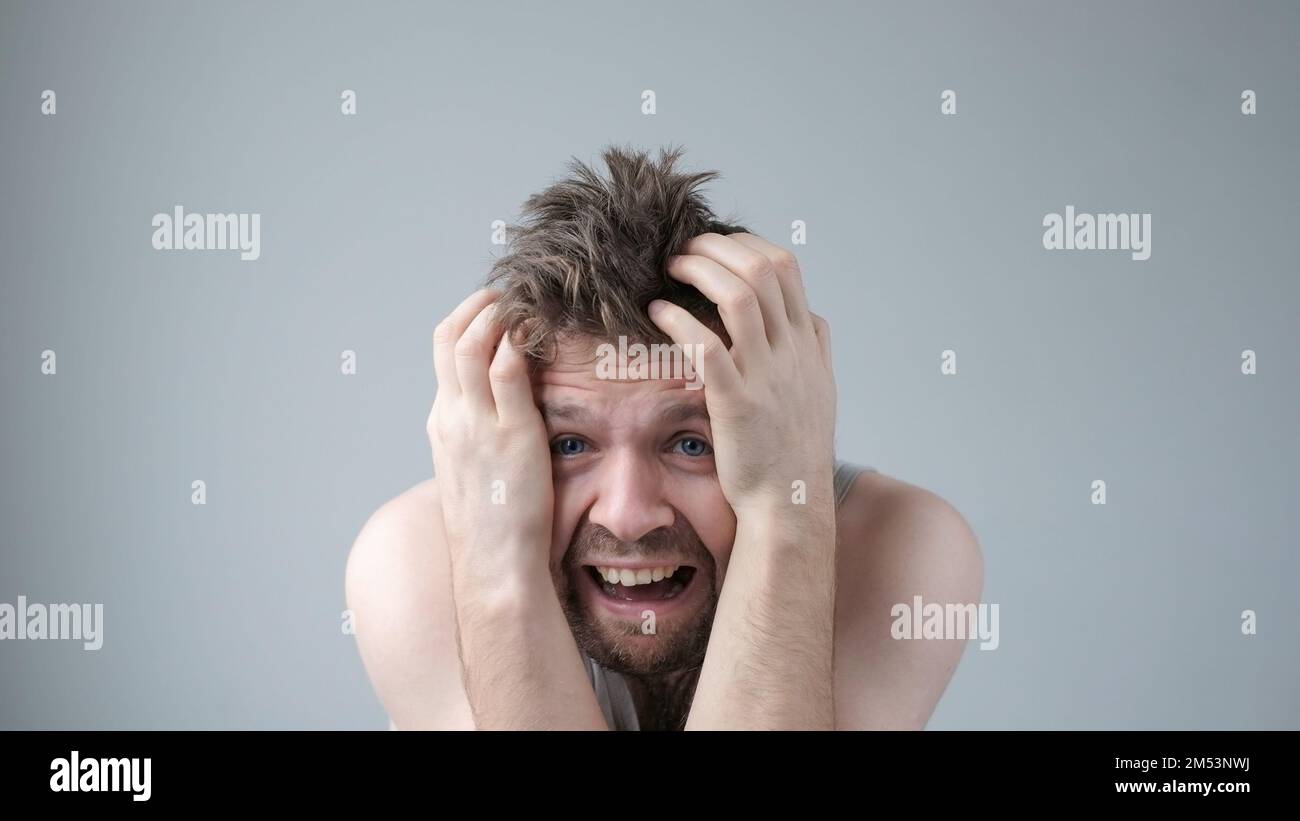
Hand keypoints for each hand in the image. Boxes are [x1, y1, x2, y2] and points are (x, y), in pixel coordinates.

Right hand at [427, 289, 553, 588]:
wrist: (493, 562)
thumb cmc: (493, 526)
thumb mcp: (476, 473)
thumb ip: (483, 439)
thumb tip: (507, 421)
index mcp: (442, 423)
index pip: (441, 355)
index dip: (464, 323)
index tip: (491, 311)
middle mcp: (451, 415)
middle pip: (447, 338)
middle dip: (475, 306)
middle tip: (505, 294)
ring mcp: (476, 421)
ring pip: (471, 343)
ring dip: (496, 313)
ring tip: (522, 303)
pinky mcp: (510, 430)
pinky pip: (507, 368)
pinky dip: (518, 339)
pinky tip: (537, 331)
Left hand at [648, 233, 836, 517]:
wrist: (790, 503)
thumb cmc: (796, 449)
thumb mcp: (820, 391)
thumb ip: (816, 349)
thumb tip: (812, 316)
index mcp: (807, 344)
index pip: (786, 267)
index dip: (746, 243)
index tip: (714, 245)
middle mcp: (791, 352)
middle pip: (762, 270)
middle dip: (717, 248)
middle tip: (682, 250)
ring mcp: (766, 376)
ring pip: (739, 297)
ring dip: (699, 272)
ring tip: (669, 269)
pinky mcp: (737, 403)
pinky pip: (706, 347)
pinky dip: (678, 320)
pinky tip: (656, 312)